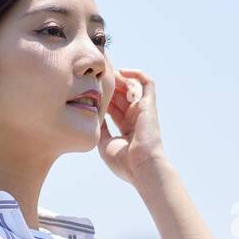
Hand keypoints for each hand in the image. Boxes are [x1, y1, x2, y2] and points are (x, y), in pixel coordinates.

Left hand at [98, 66, 166, 186]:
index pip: (113, 108)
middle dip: (109, 86)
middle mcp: (136, 118)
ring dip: (119, 79)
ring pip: (131, 86)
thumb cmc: (124, 161)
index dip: (103, 98)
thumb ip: (100, 127)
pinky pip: (147, 83)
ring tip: (106, 76)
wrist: (142, 167)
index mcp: (126, 129)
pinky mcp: (149, 105)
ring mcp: (143, 111)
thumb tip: (93, 113)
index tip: (89, 92)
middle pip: (121, 96)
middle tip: (95, 79)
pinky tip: (122, 71)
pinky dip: (137, 73)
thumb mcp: (104, 143)